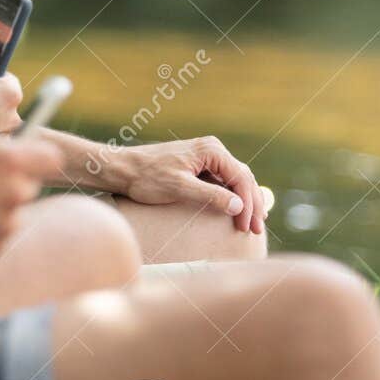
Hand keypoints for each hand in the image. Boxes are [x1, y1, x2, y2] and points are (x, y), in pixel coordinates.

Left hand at [120, 137, 270, 234]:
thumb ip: (210, 196)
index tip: (247, 226)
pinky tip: (238, 211)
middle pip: (243, 178)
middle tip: (257, 229)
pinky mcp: (199, 167)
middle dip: (252, 204)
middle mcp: (212, 150)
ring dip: (245, 201)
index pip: (241, 178)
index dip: (248, 204)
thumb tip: (239, 206)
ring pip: (235, 180)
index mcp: (211, 150)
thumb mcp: (179, 188)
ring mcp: (206, 158)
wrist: (122, 168)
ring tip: (253, 223)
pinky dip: (233, 197)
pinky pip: (223, 182)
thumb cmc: (147, 177)